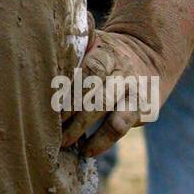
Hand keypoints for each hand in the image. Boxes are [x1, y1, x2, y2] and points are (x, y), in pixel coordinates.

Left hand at [61, 29, 162, 156]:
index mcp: (103, 51)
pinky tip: (85, 150)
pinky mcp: (140, 109)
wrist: (149, 57)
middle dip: (69, 107)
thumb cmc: (106, 55)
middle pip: (92, 85)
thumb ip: (73, 47)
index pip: (85, 66)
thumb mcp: (94, 43)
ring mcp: (130, 88)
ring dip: (81, 126)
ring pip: (104, 106)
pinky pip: (119, 126)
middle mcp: (119, 68)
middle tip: (49, 124)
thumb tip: (43, 44)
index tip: (49, 102)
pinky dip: (101, 141)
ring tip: (63, 142)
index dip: (68, 85)